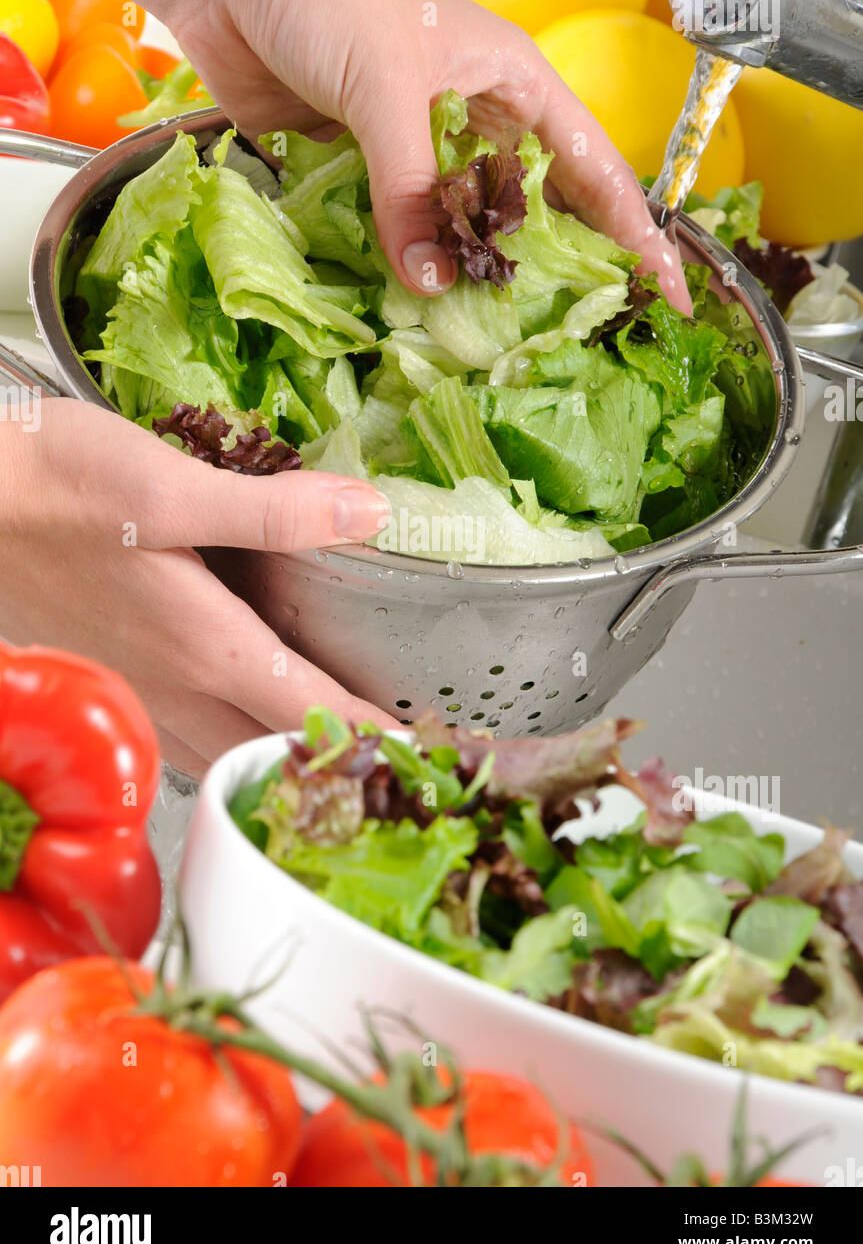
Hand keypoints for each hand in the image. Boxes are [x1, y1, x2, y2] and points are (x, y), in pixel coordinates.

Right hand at [0, 400, 391, 776]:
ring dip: (274, 756)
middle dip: (333, 758)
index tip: (428, 754)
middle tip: (388, 751)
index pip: (310, 713)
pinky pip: (177, 740)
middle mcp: (172, 689)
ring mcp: (132, 695)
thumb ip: (274, 510)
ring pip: (220, 753)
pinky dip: (221, 742)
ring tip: (322, 742)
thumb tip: (370, 513)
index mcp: (205, 647)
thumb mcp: (168, 485)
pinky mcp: (103, 683)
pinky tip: (230, 716)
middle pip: (269, 750)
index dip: (374, 735)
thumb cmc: (53, 488)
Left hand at [161, 0, 689, 309]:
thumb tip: (433, 284)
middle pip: (536, 209)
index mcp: (513, 82)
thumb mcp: (389, 90)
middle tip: (583, 337)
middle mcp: (474, 119)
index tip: (669, 292)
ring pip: (464, 229)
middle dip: (559, 270)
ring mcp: (417, 147)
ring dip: (477, 277)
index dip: (637, 233)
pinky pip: (398, 231)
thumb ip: (412, 191)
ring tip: (501, 342)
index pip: (595, 169)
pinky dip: (408, 267)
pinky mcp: (362, 168)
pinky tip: (418, 311)